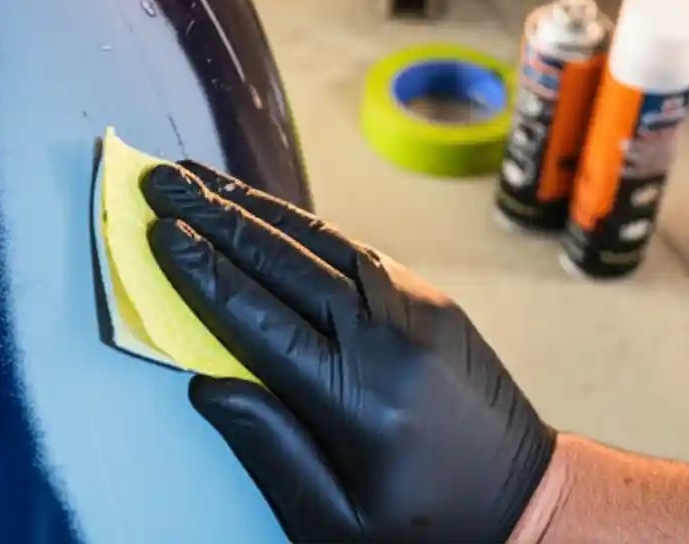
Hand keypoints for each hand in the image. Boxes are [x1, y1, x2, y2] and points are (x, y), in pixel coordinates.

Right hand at [142, 162, 555, 542]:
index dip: (203, 272)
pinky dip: (303, 226)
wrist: (528, 501)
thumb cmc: (425, 524)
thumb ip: (270, 447)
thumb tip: (205, 382)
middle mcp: (389, 338)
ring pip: (320, 243)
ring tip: (201, 180)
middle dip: (216, 218)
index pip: (259, 318)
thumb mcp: (336, 520)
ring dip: (254, 208)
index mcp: (358, 398)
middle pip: (284, 263)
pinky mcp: (432, 300)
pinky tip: (265, 210)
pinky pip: (355, 250)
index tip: (160, 233)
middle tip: (163, 183)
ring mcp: (417, 310)